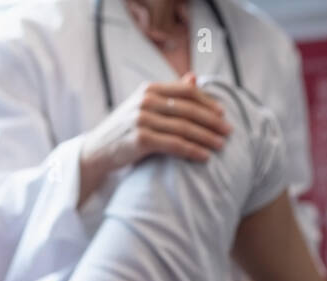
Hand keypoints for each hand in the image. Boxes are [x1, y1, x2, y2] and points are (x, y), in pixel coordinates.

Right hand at [78, 73, 231, 203]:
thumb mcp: (146, 106)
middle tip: (229, 132)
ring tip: (221, 146)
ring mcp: (142, 119)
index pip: (187, 91)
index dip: (208, 102)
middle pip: (189, 109)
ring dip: (206, 138)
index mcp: (150, 89)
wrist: (98, 151)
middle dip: (212, 122)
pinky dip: (192, 151)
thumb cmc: (126, 130)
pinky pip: (174, 145)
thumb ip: (169, 94)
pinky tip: (204, 157)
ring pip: (184, 128)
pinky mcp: (141, 140)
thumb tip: (194, 78)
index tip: (223, 114)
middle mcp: (146, 101)